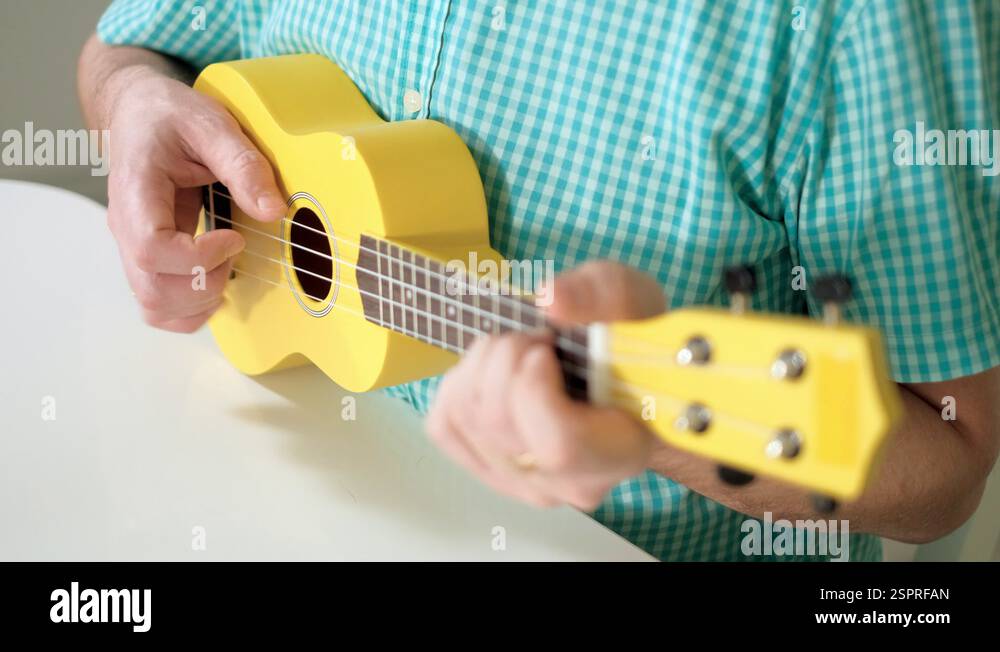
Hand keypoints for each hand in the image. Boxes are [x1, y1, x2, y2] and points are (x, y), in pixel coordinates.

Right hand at [104, 66, 286, 331]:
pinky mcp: (148, 259)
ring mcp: (133, 248)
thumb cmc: (169, 117)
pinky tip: (215, 279)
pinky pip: (160, 305)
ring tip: (225, 264)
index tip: (234, 236)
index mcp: (137, 192)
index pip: (153, 250)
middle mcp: (127, 228)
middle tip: (235, 248)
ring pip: (155, 306)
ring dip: (200, 301)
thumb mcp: (212, 124)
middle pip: (154, 291)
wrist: (140, 113)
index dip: (200, 256)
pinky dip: (190, 307)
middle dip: (206, 283)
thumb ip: (243, 165)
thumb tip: (273, 209)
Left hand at [426, 261, 666, 509]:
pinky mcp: (489, 469)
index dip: (535, 384)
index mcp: (618, 453)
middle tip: (536, 337)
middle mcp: (568, 484)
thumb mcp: (632, 302)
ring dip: (480, 363)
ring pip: (466, 419)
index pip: (557, 445)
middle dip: (506, 356)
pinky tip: (490, 371)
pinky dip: (457, 385)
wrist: (626, 381)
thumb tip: (551, 299)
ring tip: (516, 348)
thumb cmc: (632, 349)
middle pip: (500, 423)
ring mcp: (524, 482)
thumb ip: (601, 297)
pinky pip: (444, 426)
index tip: (548, 347)